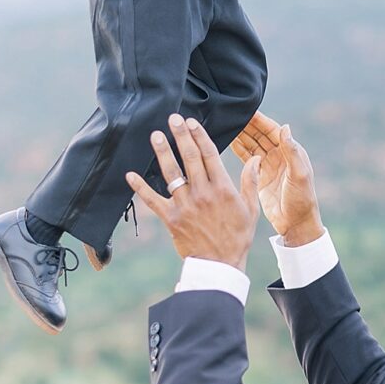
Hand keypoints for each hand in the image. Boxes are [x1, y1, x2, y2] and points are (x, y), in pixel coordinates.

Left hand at [126, 114, 260, 270]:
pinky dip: (140, 187)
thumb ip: (250, 181)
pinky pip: (152, 200)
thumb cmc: (237, 236)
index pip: (209, 155)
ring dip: (162, 153)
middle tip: (172, 118)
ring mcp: (186, 206)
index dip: (199, 136)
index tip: (191, 122)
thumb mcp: (250, 209)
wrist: (220, 265)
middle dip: (181, 136)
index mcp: (223, 189)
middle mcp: (203, 194)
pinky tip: (130, 174)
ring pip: (172, 174)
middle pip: (190, 158)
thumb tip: (254, 158)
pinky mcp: (171, 218)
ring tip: (155, 135)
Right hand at [231, 112, 323, 245]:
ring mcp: (268, 166)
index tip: (245, 110)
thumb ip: (292, 152)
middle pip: (260, 135)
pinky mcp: (260, 176)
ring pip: (252, 145)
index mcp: (290, 152)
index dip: (259, 120)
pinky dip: (238, 150)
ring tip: (225, 125)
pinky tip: (227, 142)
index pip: (272, 131)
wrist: (295, 223)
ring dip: (240, 135)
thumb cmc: (302, 200)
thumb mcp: (299, 175)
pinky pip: (247, 158)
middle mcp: (279, 156)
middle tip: (229, 115)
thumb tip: (285, 127)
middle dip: (246, 125)